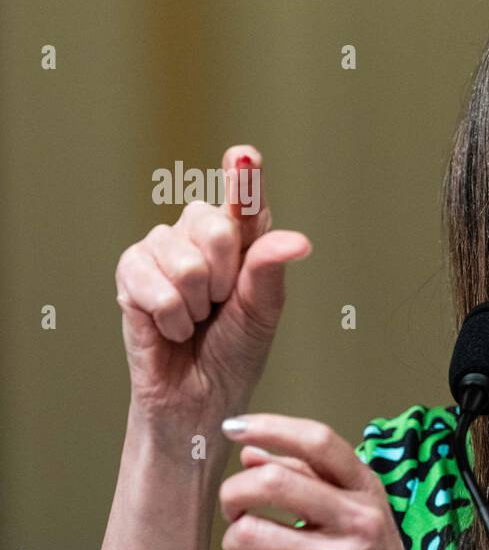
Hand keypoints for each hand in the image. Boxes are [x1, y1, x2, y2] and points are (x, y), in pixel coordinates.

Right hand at [115, 146, 311, 425]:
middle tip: (221, 305)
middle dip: (225, 276)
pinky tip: (171, 326)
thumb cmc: (235, 351)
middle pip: (215, 226)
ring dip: (197, 303)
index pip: (246, 202)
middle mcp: (201, 235)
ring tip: (197, 319)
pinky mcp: (131, 273)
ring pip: (185, 260)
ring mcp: (163, 250)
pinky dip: (170, 316)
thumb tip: (296, 240)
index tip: (245, 154)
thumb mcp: (263, 312)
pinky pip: (152, 283)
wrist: (199, 395)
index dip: (244, 177)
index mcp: (243, 240)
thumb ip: (270, 270)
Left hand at [218, 413, 441, 549]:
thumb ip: (310, 481)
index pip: (318, 442)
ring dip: (236, 543)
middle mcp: (359, 520)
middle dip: (233, 493)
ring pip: (252, 532)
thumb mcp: (358, 517)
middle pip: (272, 481)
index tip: (234, 429)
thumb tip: (252, 453)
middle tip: (234, 510)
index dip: (270, 428)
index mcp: (367, 491)